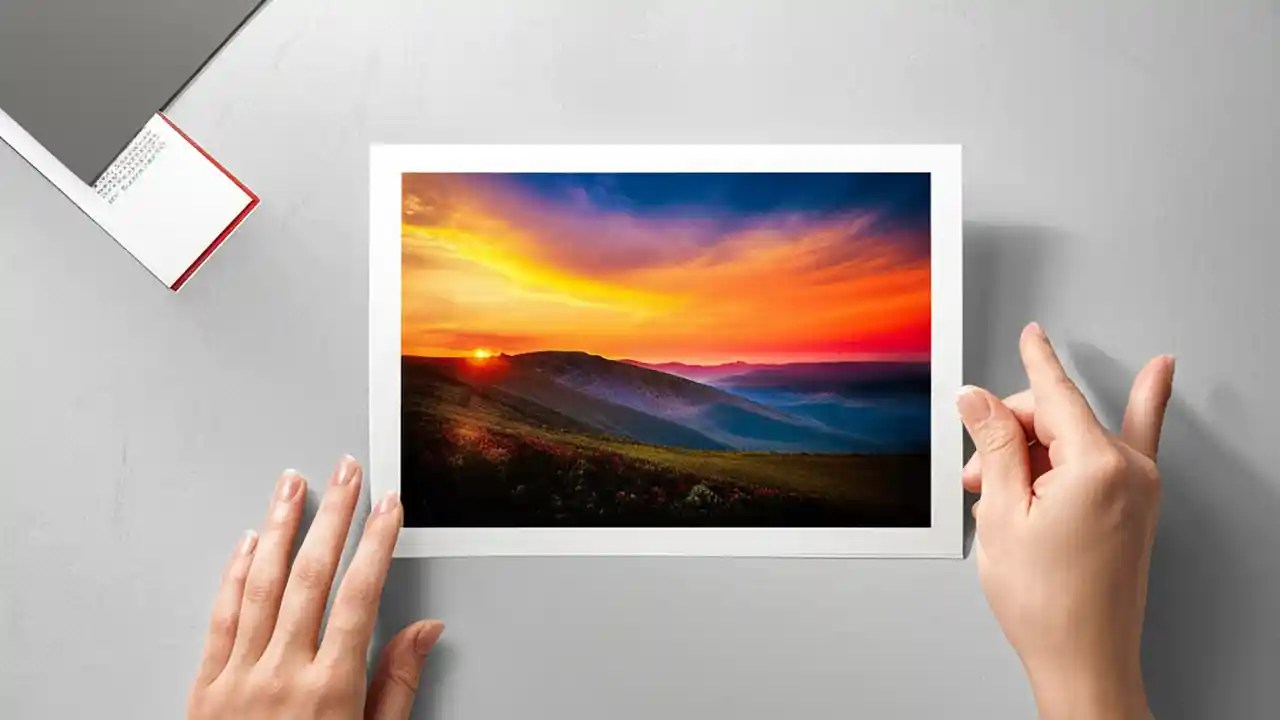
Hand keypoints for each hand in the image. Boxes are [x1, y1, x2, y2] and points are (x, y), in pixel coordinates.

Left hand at [188, 456, 442, 719]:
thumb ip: (397, 684)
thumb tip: (425, 632)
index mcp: (330, 690)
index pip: (358, 595)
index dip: (377, 543)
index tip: (390, 507)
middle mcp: (281, 675)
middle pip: (310, 575)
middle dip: (334, 515)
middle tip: (347, 472)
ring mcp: (238, 677)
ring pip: (261, 583)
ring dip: (279, 526)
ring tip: (293, 485)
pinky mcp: (205, 685)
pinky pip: (221, 616)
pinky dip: (234, 572)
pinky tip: (246, 542)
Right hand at [958, 323, 1172, 719]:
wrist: (1082, 658)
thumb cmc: (1047, 603)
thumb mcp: (1002, 513)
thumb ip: (994, 446)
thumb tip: (978, 400)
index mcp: (1097, 466)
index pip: (1052, 397)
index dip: (1034, 362)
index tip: (1031, 335)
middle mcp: (1129, 470)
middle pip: (1059, 417)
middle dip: (1010, 435)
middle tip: (977, 475)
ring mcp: (1139, 489)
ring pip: (1077, 436)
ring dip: (1036, 450)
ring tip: (1002, 494)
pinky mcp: (1137, 506)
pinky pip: (1142, 440)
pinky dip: (1148, 404)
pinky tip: (1158, 375)